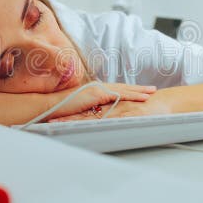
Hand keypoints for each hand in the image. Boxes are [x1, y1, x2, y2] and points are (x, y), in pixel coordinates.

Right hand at [48, 94, 170, 121]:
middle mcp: (98, 87)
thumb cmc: (61, 109)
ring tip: (151, 92)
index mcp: (94, 91)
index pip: (115, 90)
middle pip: (122, 87)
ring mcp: (98, 89)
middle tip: (152, 89)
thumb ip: (89, 110)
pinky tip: (141, 97)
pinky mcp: (98, 94)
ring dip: (138, 91)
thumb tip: (95, 115)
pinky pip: (119, 95)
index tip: (139, 91)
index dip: (128, 90)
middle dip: (138, 88)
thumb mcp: (79, 109)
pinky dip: (132, 95)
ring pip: (123, 89)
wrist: (50, 106)